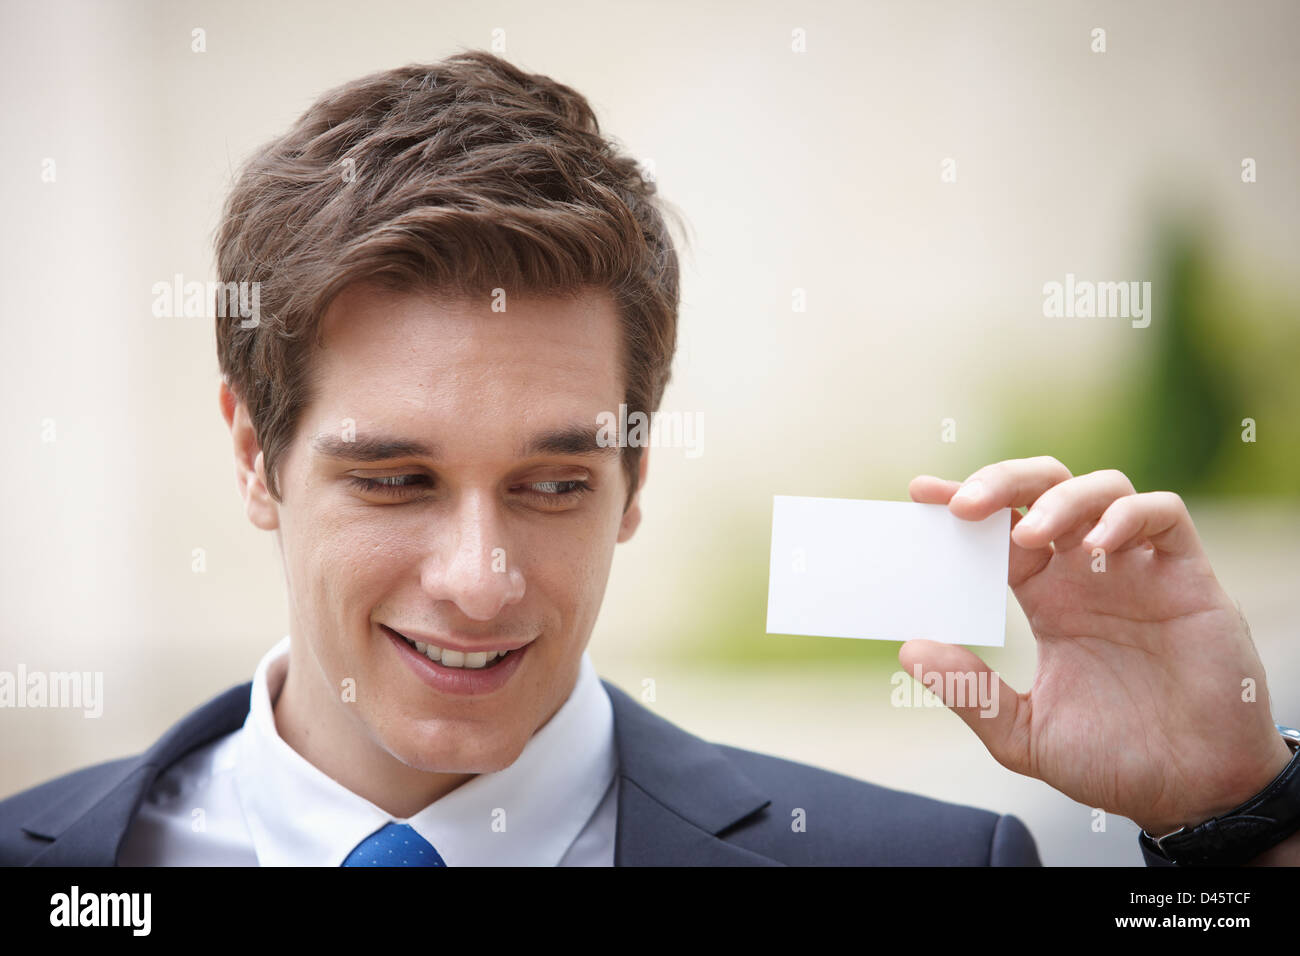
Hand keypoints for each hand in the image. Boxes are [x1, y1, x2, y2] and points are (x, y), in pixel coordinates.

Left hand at [901, 456, 1293, 838]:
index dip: (963, 503)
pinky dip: (1129, 516)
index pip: (999, 528)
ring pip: (1102, 489)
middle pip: (1044, 489)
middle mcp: (1088, 572)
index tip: (919, 495)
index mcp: (1047, 596)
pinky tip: (1098, 546)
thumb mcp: (1024, 734)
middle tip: (962, 504)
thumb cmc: (1114, 760)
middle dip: (1002, 481)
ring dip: (1060, 499)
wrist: (1193, 793)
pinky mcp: (1189, 579)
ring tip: (1030, 534)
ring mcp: (1138, 570)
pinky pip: (1164, 516)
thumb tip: (911, 649)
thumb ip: (972, 692)